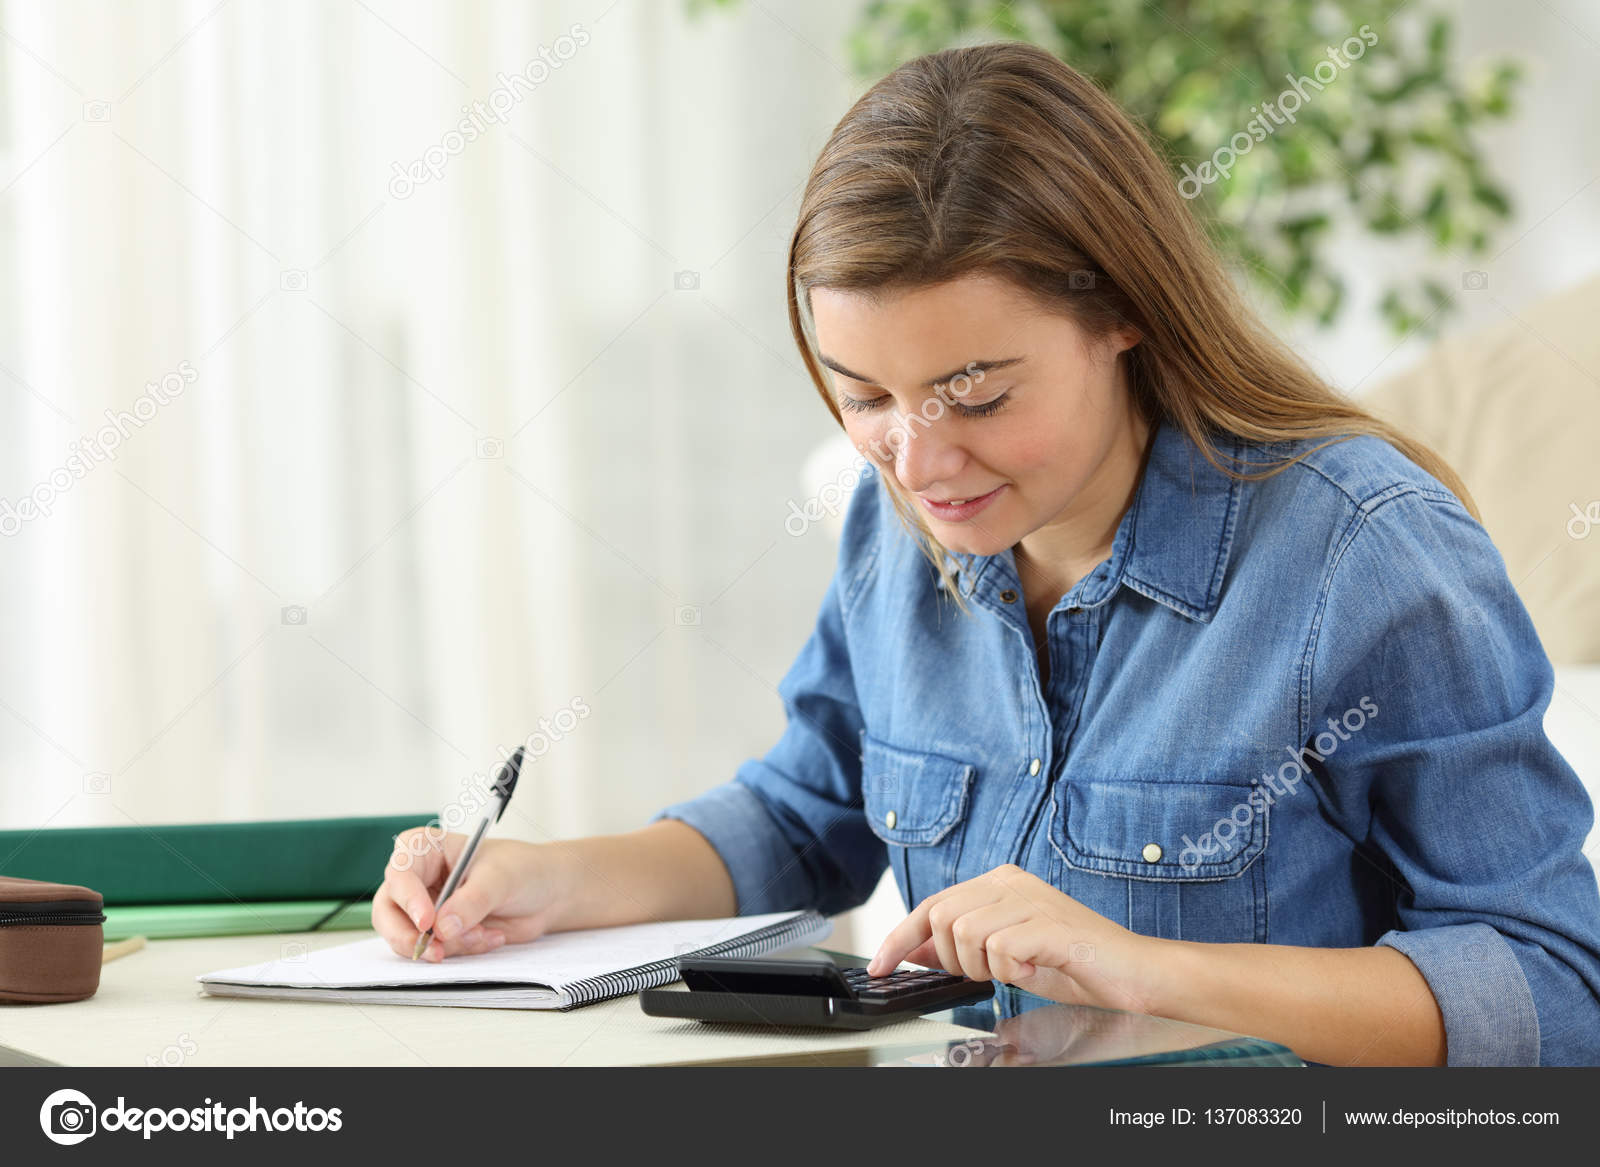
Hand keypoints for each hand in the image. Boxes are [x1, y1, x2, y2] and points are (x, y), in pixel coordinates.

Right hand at [372, 827, 568, 961]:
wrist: (547, 894)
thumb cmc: (523, 869)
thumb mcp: (501, 878)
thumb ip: (472, 901)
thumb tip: (443, 927)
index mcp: (428, 849)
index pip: (400, 870)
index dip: (407, 897)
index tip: (427, 921)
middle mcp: (420, 878)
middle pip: (388, 909)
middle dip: (408, 935)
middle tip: (434, 951)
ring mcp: (427, 907)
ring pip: (408, 936)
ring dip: (447, 944)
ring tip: (483, 933)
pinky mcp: (440, 933)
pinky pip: (436, 950)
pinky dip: (462, 950)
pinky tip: (490, 936)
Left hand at [868, 864, 1165, 1015]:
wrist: (1134, 974)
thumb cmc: (1073, 964)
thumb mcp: (1004, 955)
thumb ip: (961, 947)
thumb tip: (914, 950)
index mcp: (999, 882)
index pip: (931, 905)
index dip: (899, 938)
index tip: (879, 967)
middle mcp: (1011, 881)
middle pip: (941, 917)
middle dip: (951, 958)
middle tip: (987, 974)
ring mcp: (1030, 898)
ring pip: (964, 932)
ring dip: (984, 967)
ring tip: (1017, 971)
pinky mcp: (1048, 923)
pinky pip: (999, 949)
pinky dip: (1011, 971)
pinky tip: (1035, 970)